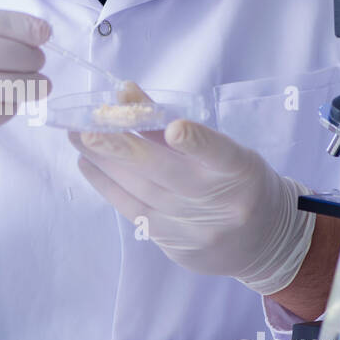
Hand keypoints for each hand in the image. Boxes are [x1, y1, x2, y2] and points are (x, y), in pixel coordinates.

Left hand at [70, 84, 314, 295]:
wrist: (262, 242)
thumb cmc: (238, 182)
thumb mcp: (223, 149)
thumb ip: (174, 123)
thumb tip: (125, 93)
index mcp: (240, 171)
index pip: (219, 154)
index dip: (198, 142)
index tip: (175, 128)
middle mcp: (219, 203)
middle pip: (165, 173)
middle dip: (121, 148)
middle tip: (85, 127)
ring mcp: (195, 229)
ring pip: (141, 191)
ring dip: (104, 163)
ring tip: (77, 138)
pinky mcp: (175, 247)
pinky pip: (134, 212)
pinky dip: (108, 186)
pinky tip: (88, 165)